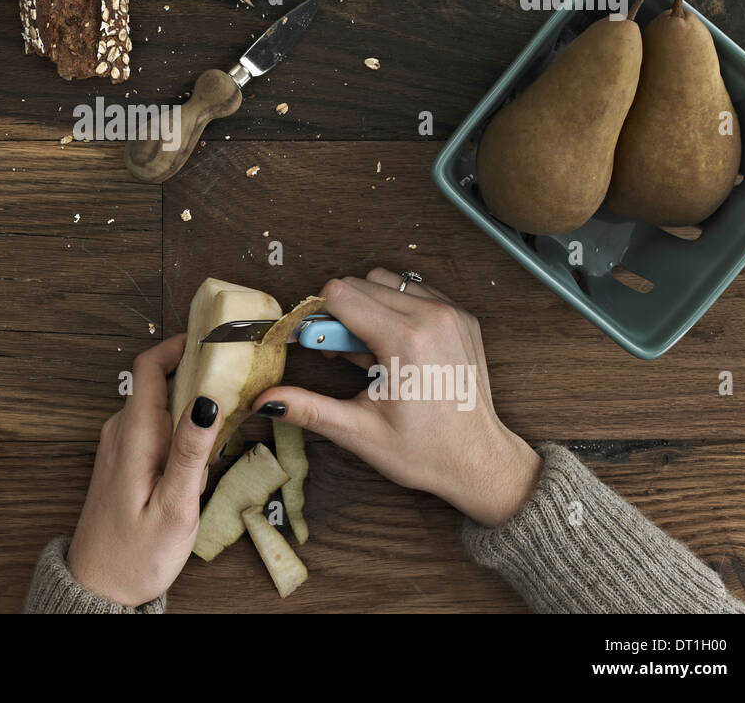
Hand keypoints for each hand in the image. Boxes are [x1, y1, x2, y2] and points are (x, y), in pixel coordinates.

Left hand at [66, 334, 221, 606]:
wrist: (98, 589)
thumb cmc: (137, 554)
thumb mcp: (175, 506)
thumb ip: (192, 451)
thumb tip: (207, 399)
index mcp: (134, 434)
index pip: (151, 365)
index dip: (181, 345)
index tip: (214, 339)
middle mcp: (120, 431)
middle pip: (158, 381)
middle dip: (195, 375)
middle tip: (234, 379)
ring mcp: (117, 445)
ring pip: (157, 406)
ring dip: (188, 407)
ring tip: (223, 422)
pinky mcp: (121, 462)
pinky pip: (151, 428)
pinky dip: (177, 428)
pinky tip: (197, 457)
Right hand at [253, 268, 540, 526]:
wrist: (480, 462)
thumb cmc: (426, 452)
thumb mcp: (359, 432)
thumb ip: (308, 409)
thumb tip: (264, 401)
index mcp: (406, 340)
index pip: (340, 294)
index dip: (318, 318)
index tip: (319, 347)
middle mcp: (431, 316)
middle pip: (359, 284)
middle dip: (341, 316)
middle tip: (347, 359)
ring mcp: (451, 313)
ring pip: (385, 282)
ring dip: (368, 309)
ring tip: (374, 354)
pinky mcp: (461, 316)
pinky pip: (413, 291)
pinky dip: (395, 310)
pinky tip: (397, 348)